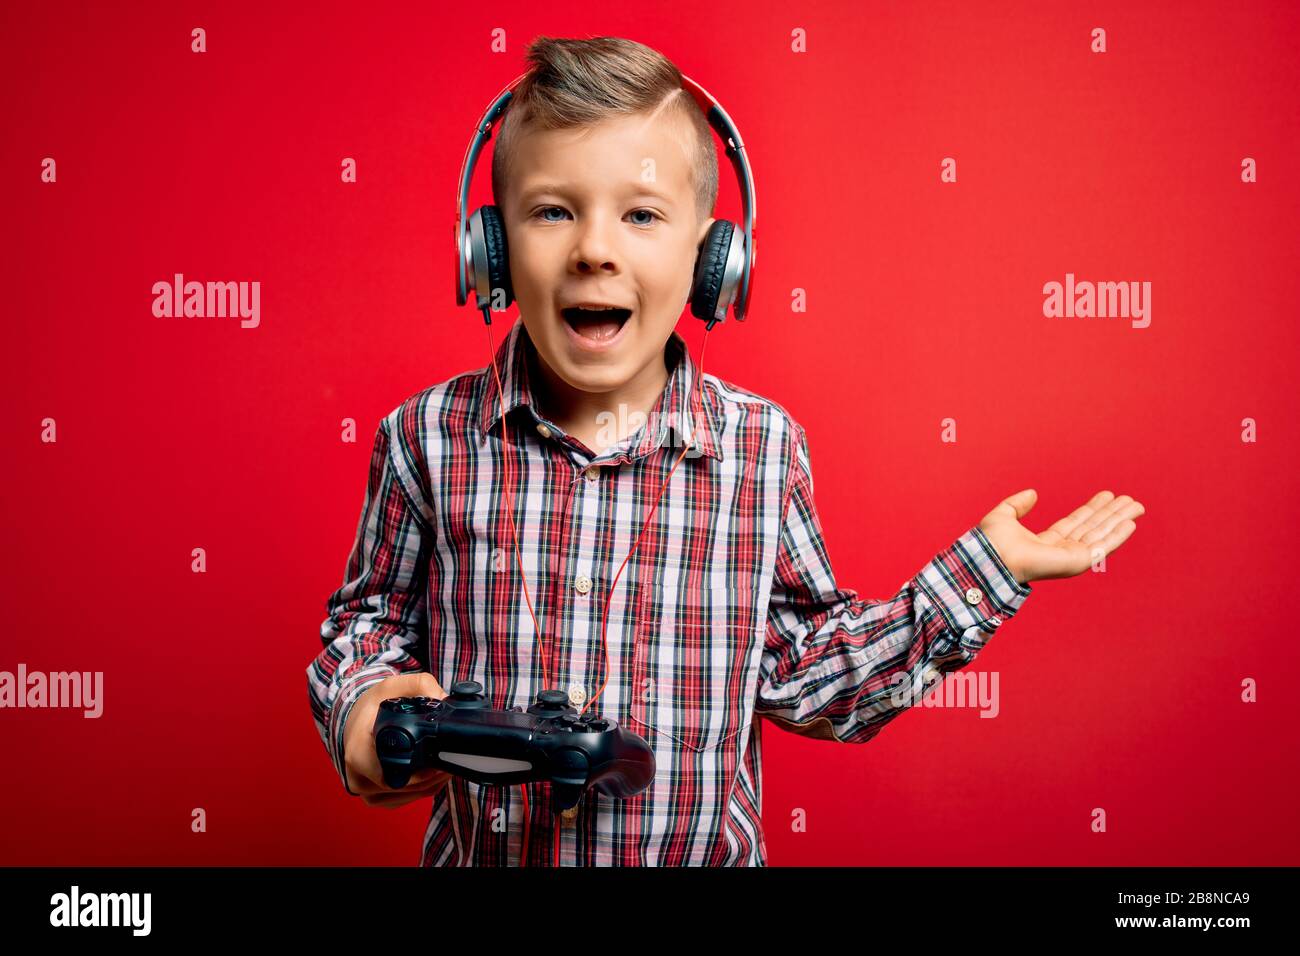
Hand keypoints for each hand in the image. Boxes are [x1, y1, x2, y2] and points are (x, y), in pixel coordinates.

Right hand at [342, 672, 452, 808]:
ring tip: (443, 765)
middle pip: (405, 788)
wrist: (353, 720)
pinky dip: (422, 790)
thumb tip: (443, 699)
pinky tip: (432, 774)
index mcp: (358, 753)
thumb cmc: (372, 705)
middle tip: (448, 760)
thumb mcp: (392, 686)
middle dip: (431, 776)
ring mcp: (366, 792)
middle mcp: (358, 777)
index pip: (392, 775)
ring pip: (408, 797)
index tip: (438, 759)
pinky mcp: (375, 798)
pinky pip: (405, 800)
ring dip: (430, 785)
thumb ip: (420, 685)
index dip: (422, 771)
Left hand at [977, 489, 1144, 584]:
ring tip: (1136, 505)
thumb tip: (1032, 493)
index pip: (1076, 523)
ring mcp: (1071, 558)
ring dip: (1120, 520)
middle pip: (1093, 528)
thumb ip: (1017, 504)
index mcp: (1045, 542)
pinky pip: (1103, 546)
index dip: (1092, 509)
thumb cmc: (991, 543)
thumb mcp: (1004, 515)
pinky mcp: (1078, 562)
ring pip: (1101, 534)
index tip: (1107, 495)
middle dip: (1112, 514)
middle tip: (1129, 499)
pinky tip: (1131, 523)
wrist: (990, 557)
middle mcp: (1061, 551)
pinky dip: (1118, 535)